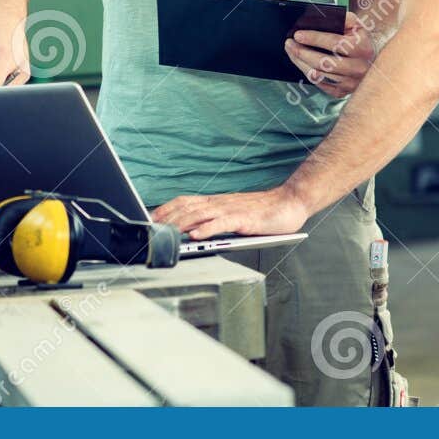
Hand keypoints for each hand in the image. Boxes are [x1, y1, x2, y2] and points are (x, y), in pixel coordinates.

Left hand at [152, 186, 310, 239]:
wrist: (289, 203)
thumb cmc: (262, 212)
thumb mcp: (233, 214)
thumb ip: (214, 220)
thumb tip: (192, 231)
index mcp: (216, 202)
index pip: (185, 202)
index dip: (166, 209)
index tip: (150, 219)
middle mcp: (220, 203)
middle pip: (187, 208)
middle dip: (167, 218)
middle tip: (151, 229)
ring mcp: (231, 210)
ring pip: (201, 214)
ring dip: (181, 223)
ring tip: (167, 232)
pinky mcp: (244, 218)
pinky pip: (222, 223)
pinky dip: (207, 229)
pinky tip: (196, 236)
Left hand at [285, 11, 373, 97]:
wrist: (372, 61)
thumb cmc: (360, 41)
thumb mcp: (358, 26)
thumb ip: (346, 18)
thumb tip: (327, 17)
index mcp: (362, 48)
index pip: (335, 43)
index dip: (314, 38)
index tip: (298, 35)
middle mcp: (358, 68)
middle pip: (324, 62)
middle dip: (302, 52)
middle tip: (289, 43)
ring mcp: (350, 82)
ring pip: (319, 75)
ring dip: (300, 63)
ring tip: (292, 52)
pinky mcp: (343, 92)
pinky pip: (320, 84)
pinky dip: (308, 73)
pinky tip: (301, 63)